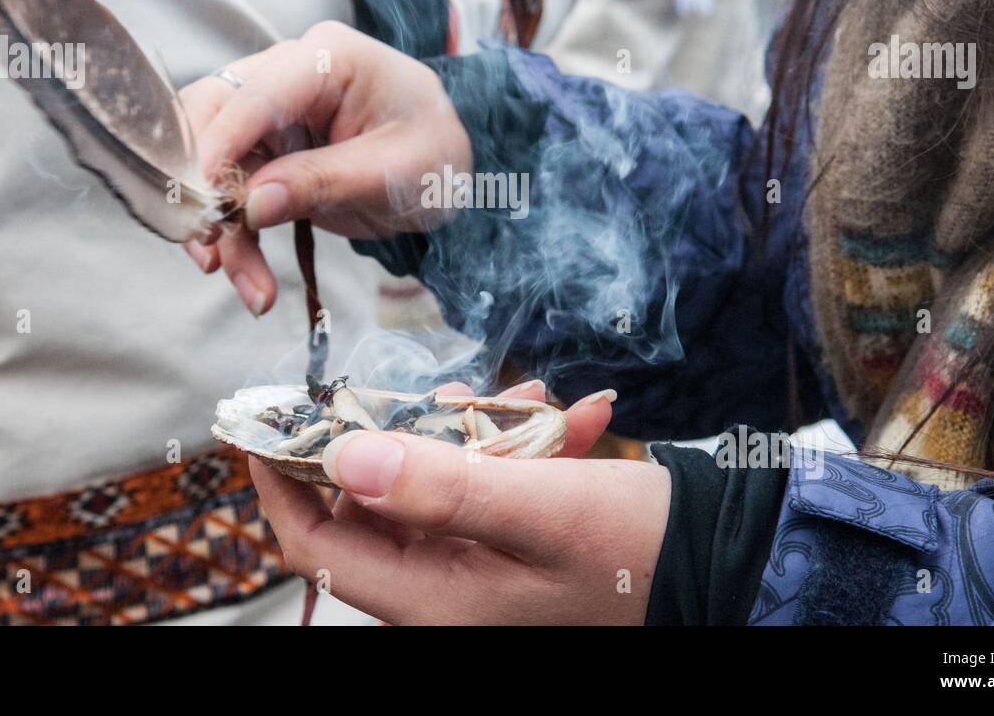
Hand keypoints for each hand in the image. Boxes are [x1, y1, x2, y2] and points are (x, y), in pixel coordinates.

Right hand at [179, 22, 471, 314]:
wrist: (449, 170)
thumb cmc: (435, 152)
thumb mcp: (395, 171)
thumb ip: (325, 181)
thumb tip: (252, 204)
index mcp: (327, 59)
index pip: (256, 93)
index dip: (222, 142)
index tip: (203, 194)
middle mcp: (286, 76)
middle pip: (212, 117)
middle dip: (203, 184)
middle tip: (208, 243)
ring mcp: (270, 115)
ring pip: (212, 164)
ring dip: (220, 229)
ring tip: (250, 289)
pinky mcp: (264, 153)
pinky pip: (230, 194)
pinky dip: (235, 239)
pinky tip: (251, 284)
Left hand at [249, 380, 670, 624]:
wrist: (725, 563)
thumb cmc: (638, 547)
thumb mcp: (543, 509)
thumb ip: (441, 487)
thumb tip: (343, 458)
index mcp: (436, 601)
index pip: (321, 546)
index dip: (284, 482)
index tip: (267, 420)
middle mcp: (447, 595)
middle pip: (377, 508)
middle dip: (403, 438)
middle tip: (443, 392)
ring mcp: (480, 574)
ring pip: (435, 488)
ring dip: (475, 436)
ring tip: (531, 400)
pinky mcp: (512, 551)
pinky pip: (489, 491)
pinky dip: (519, 451)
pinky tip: (577, 421)